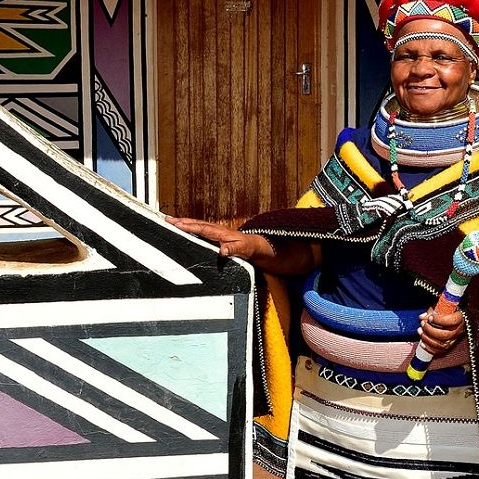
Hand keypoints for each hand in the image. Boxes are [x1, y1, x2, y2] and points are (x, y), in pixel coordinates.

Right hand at [168, 217, 317, 274]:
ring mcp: (243, 247)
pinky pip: (225, 249)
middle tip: (167, 222)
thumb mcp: (265, 250)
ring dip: (197, 234)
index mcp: (237, 237)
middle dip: (187, 226)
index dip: (188, 227)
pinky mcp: (250, 255)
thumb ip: (243, 247)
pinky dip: (211, 247)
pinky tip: (209, 250)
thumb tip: (220, 250)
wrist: (312, 256)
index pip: (206, 230)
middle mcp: (237, 239)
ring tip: (180, 231)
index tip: (169, 222)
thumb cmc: (290, 253)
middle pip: (207, 230)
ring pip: (215, 238)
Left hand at [419, 302, 465, 357]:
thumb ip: (432, 311)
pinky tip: (422, 343)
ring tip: (420, 331)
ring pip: (441, 344)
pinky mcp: (448, 345)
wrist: (456, 318)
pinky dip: (429, 348)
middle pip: (445, 335)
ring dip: (427, 339)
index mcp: (460, 319)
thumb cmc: (449, 311)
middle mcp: (458, 331)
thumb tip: (422, 317)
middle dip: (430, 330)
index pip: (452, 321)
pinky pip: (439, 351)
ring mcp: (453, 339)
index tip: (430, 317)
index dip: (440, 320)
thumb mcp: (442, 306)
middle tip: (423, 323)